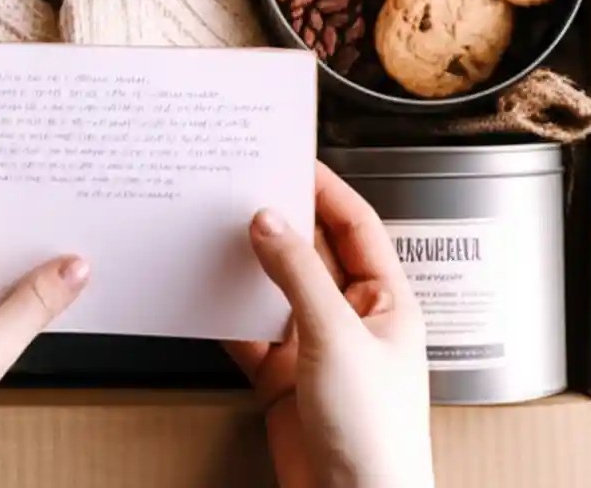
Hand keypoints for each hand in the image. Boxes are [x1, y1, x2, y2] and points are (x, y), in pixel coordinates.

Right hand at [226, 163, 432, 487]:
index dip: (326, 189)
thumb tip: (269, 222)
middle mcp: (350, 318)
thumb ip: (298, 276)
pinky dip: (226, 315)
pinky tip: (205, 294)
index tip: (291, 158)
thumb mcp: (337, 338)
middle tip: (241, 188)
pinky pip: (249, 333)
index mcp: (385, 300)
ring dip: (248, 266)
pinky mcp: (282, 378)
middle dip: (278, 223)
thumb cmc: (375, 433)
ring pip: (274, 291)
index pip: (356, 225)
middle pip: (311, 253)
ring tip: (214, 233)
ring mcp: (314, 348)